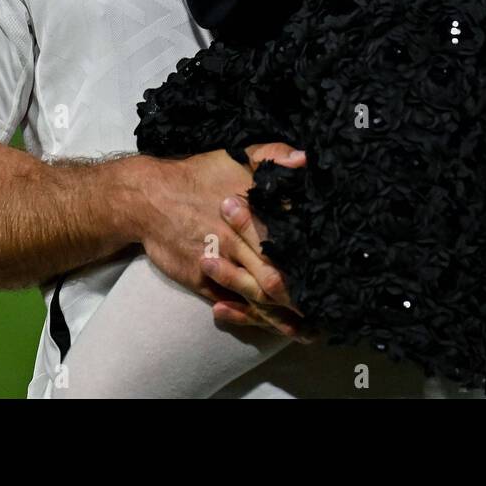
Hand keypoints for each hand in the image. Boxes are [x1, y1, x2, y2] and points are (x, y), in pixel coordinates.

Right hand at [208, 144, 319, 343]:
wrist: (149, 197)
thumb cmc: (198, 174)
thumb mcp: (237, 155)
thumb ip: (273, 155)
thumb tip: (306, 159)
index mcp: (256, 210)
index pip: (293, 238)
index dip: (315, 256)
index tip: (337, 271)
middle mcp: (241, 239)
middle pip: (278, 274)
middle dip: (303, 295)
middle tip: (329, 311)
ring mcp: (221, 261)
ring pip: (257, 293)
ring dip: (282, 314)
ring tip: (309, 330)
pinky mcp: (203, 279)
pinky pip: (231, 301)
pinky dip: (251, 316)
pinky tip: (271, 328)